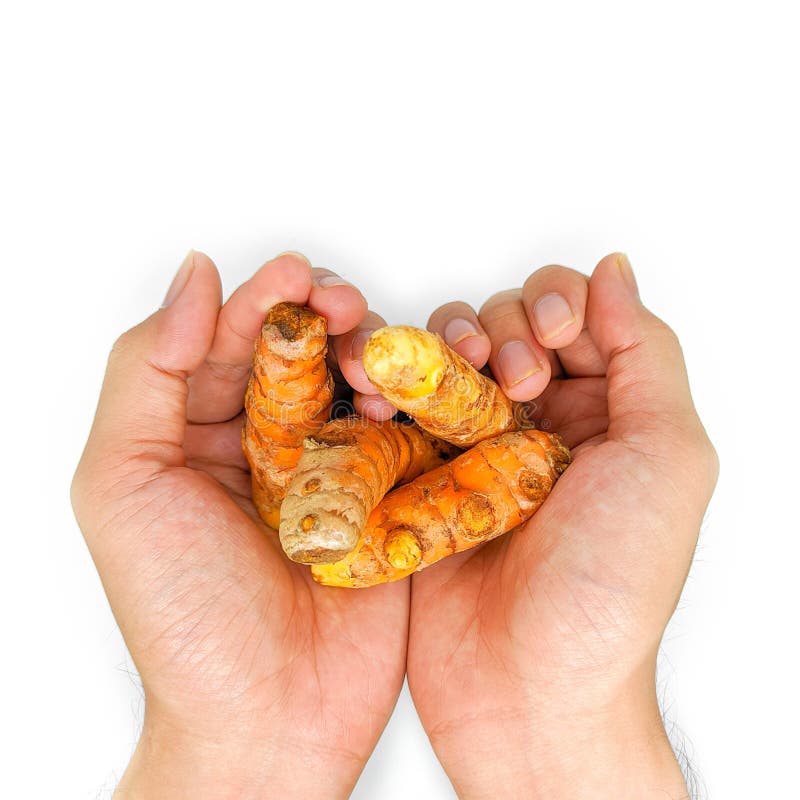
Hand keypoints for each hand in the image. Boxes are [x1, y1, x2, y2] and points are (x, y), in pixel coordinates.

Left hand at [72, 251, 403, 798]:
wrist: (269, 720)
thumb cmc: (185, 615)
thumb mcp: (122, 486)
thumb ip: (145, 373)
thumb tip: (193, 277)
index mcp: (197, 429)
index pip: (229, 337)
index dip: (261, 298)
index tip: (296, 276)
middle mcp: (267, 440)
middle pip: (302, 348)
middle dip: (327, 316)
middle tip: (347, 312)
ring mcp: (333, 467)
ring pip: (358, 380)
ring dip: (373, 357)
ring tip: (376, 373)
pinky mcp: (389, 496)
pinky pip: (407, 431)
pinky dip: (415, 404)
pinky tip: (412, 403)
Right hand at [407, 254, 718, 797]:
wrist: (529, 691)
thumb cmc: (608, 588)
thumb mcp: (667, 459)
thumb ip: (645, 354)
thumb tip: (616, 271)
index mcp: (605, 415)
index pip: (575, 317)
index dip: (556, 307)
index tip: (552, 342)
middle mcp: (539, 425)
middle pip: (505, 326)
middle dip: (502, 328)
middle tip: (511, 380)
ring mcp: (473, 450)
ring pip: (446, 358)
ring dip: (443, 345)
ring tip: (451, 382)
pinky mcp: (419, 476)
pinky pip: (399, 407)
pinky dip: (392, 383)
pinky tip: (390, 391)